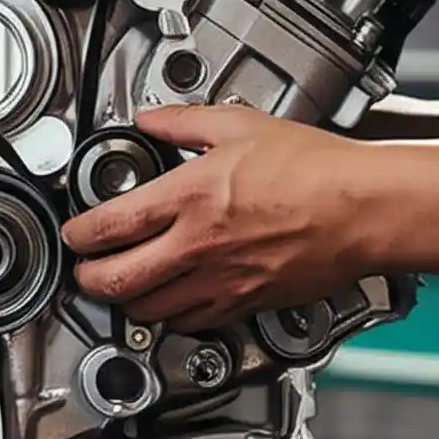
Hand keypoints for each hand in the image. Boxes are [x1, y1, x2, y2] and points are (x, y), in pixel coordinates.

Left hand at [61, 105, 377, 332]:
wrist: (365, 208)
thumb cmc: (315, 169)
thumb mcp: (239, 125)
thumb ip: (182, 120)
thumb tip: (149, 116)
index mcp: (190, 198)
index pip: (110, 226)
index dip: (79, 233)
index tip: (74, 232)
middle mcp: (199, 247)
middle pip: (118, 281)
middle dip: (88, 279)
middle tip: (82, 270)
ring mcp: (222, 282)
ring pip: (151, 311)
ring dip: (126, 302)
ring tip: (120, 287)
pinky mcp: (247, 304)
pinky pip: (193, 323)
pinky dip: (171, 316)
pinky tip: (170, 302)